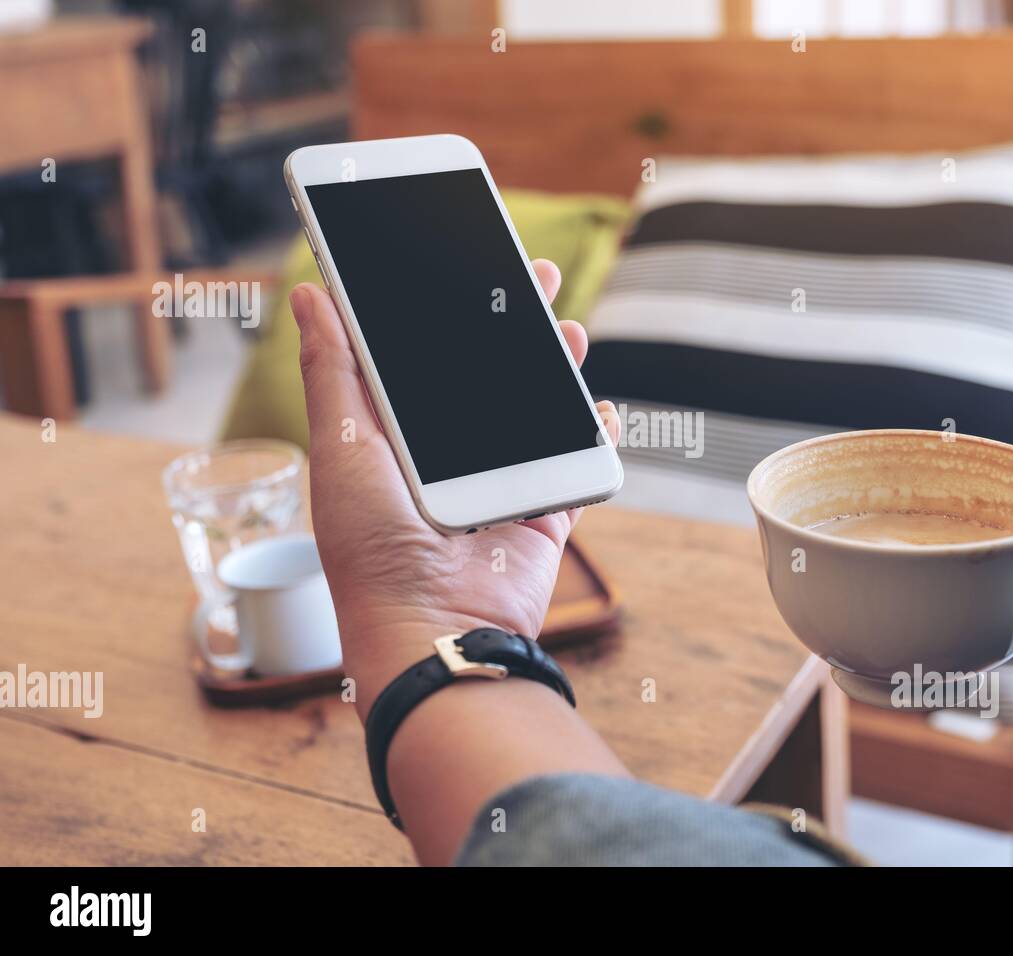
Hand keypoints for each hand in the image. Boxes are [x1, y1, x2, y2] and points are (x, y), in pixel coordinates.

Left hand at [289, 259, 619, 715]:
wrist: (433, 629)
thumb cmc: (371, 548)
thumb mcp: (342, 447)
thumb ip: (333, 372)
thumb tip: (310, 294)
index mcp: (396, 440)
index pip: (425, 359)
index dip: (445, 310)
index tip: (466, 261)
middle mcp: (447, 460)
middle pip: (488, 376)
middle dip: (514, 325)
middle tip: (535, 276)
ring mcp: (497, 487)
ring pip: (536, 412)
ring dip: (556, 368)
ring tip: (568, 329)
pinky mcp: (540, 516)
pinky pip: (574, 468)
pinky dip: (593, 436)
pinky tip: (600, 407)